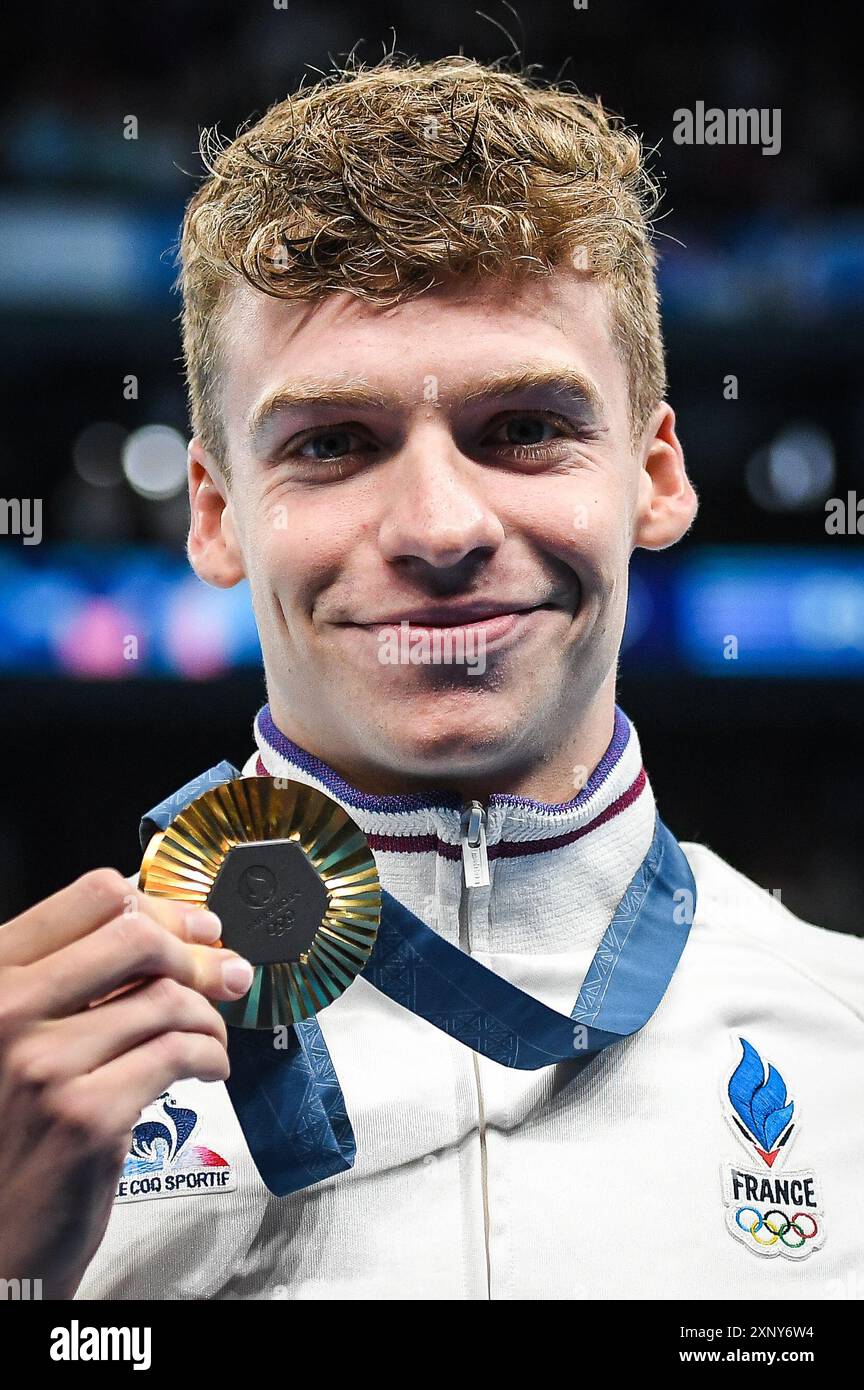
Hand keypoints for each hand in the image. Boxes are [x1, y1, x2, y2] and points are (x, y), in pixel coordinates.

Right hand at [0, 868, 253, 1297]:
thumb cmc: (11, 1132)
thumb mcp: (20, 1038)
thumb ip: (78, 984)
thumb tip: (180, 934)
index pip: (91, 897)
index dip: (162, 907)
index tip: (197, 926)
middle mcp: (6, 1011)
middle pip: (136, 936)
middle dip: (198, 954)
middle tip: (227, 972)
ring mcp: (44, 1064)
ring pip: (167, 999)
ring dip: (210, 1016)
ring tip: (212, 1038)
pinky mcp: (86, 1116)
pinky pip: (178, 1054)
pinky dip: (210, 1056)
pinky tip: (208, 1068)